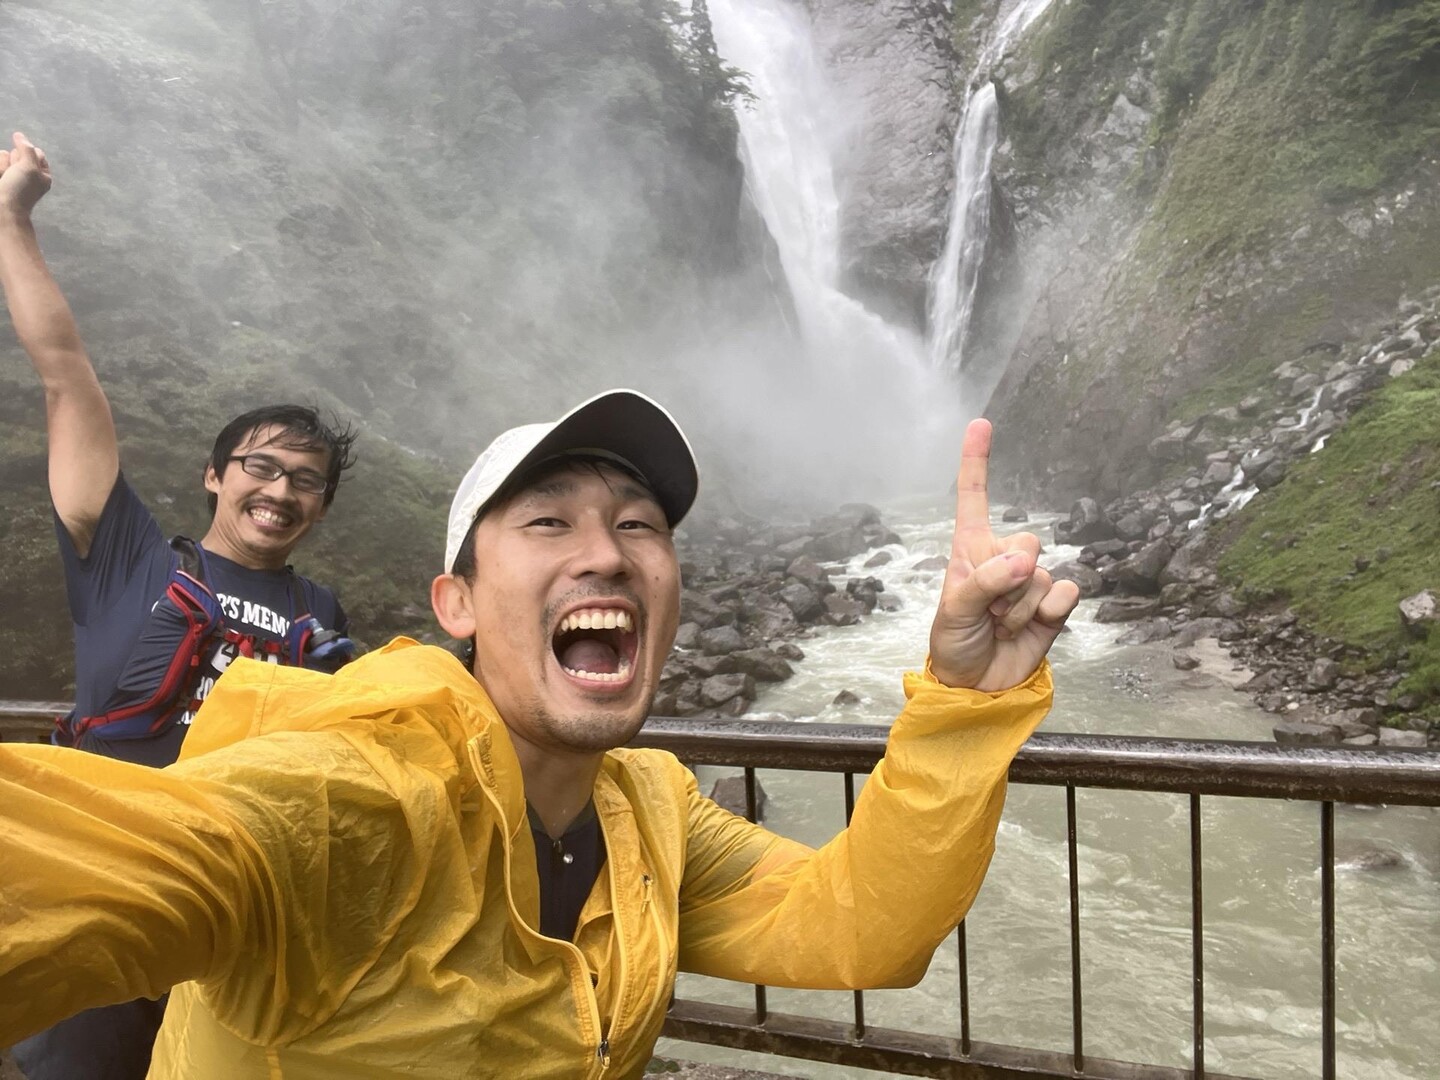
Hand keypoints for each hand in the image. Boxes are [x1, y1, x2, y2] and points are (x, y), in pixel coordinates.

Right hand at [0, 132, 52, 218]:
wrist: (2, 209)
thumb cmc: (20, 189)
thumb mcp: (30, 166)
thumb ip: (26, 148)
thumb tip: (19, 135)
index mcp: (43, 174)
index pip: (35, 151)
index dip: (29, 155)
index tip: (27, 168)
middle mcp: (28, 175)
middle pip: (18, 153)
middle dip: (14, 161)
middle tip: (14, 176)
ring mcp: (11, 176)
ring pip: (4, 156)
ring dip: (3, 165)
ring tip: (4, 179)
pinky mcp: (1, 177)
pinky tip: (0, 179)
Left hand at [928, 419, 1079, 691]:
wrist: (979, 686)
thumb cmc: (954, 642)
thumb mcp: (955, 610)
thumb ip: (985, 581)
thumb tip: (1024, 561)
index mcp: (970, 549)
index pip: (974, 498)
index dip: (976, 460)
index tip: (981, 423)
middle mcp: (1002, 557)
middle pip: (1026, 540)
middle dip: (1008, 581)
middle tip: (988, 611)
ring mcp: (1030, 581)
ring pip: (1042, 573)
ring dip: (1021, 606)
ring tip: (1002, 625)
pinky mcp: (1054, 604)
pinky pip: (1067, 591)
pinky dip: (1050, 611)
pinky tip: (1033, 626)